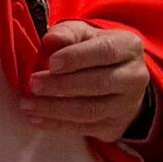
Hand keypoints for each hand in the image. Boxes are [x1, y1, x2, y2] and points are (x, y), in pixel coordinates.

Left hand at [18, 19, 150, 142]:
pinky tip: (36, 118)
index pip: (105, 51)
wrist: (116, 76)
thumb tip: (50, 40)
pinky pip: (84, 128)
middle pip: (98, 84)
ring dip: (55, 109)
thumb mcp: (84, 33)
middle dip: (61, 86)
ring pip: (90, 110)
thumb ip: (67, 34)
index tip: (51, 63)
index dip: (77, 58)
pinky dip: (57, 124)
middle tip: (33, 85)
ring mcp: (127, 106)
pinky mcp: (114, 127)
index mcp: (129, 47)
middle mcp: (134, 77)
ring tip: (28, 104)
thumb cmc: (94, 49)